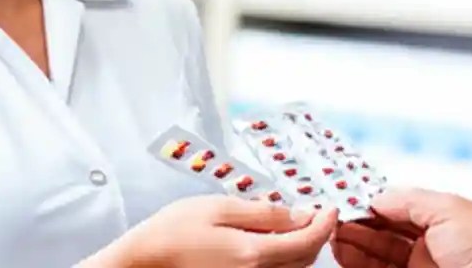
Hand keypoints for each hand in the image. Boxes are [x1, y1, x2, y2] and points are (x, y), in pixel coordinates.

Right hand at [84, 194, 337, 267]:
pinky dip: (282, 262)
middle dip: (316, 236)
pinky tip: (272, 245)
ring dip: (300, 251)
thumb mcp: (218, 208)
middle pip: (304, 261)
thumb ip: (263, 213)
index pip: (308, 241)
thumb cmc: (171, 232)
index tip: (331, 208)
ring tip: (294, 227)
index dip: (325, 223)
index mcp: (253, 254)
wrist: (140, 265)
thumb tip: (301, 214)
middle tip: (316, 214)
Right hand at [332, 188, 471, 267]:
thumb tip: (378, 196)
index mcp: (437, 224)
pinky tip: (346, 256)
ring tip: (333, 238)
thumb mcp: (446, 209)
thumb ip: (409, 200)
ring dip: (352, 247)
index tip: (346, 205)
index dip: (368, 208)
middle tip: (332, 222)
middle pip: (380, 237)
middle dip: (355, 228)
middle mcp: (427, 248)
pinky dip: (359, 264)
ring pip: (376, 258)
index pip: (393, 213)